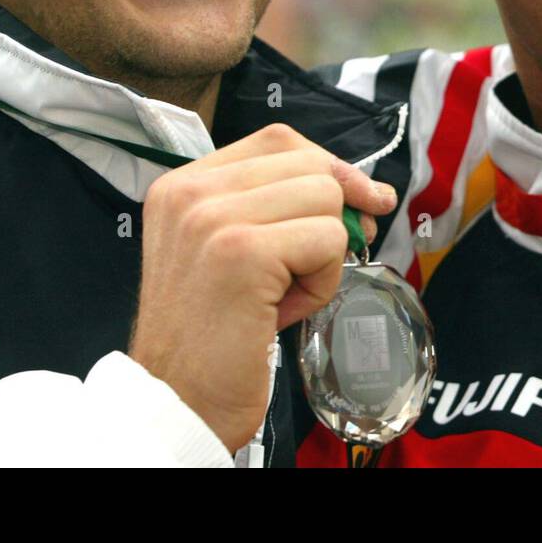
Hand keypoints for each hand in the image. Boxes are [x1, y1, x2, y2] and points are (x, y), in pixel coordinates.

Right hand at [129, 124, 397, 452]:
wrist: (176, 401)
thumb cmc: (215, 334)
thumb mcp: (233, 249)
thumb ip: (276, 206)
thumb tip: (365, 189)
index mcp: (183, 184)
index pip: (278, 140)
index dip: (328, 165)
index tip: (362, 198)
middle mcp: (191, 191)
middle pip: (310, 164)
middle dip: (330, 216)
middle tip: (305, 268)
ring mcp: (213, 218)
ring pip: (326, 198)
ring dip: (324, 253)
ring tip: (283, 293)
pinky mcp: (242, 252)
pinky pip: (328, 240)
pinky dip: (323, 280)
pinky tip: (284, 309)